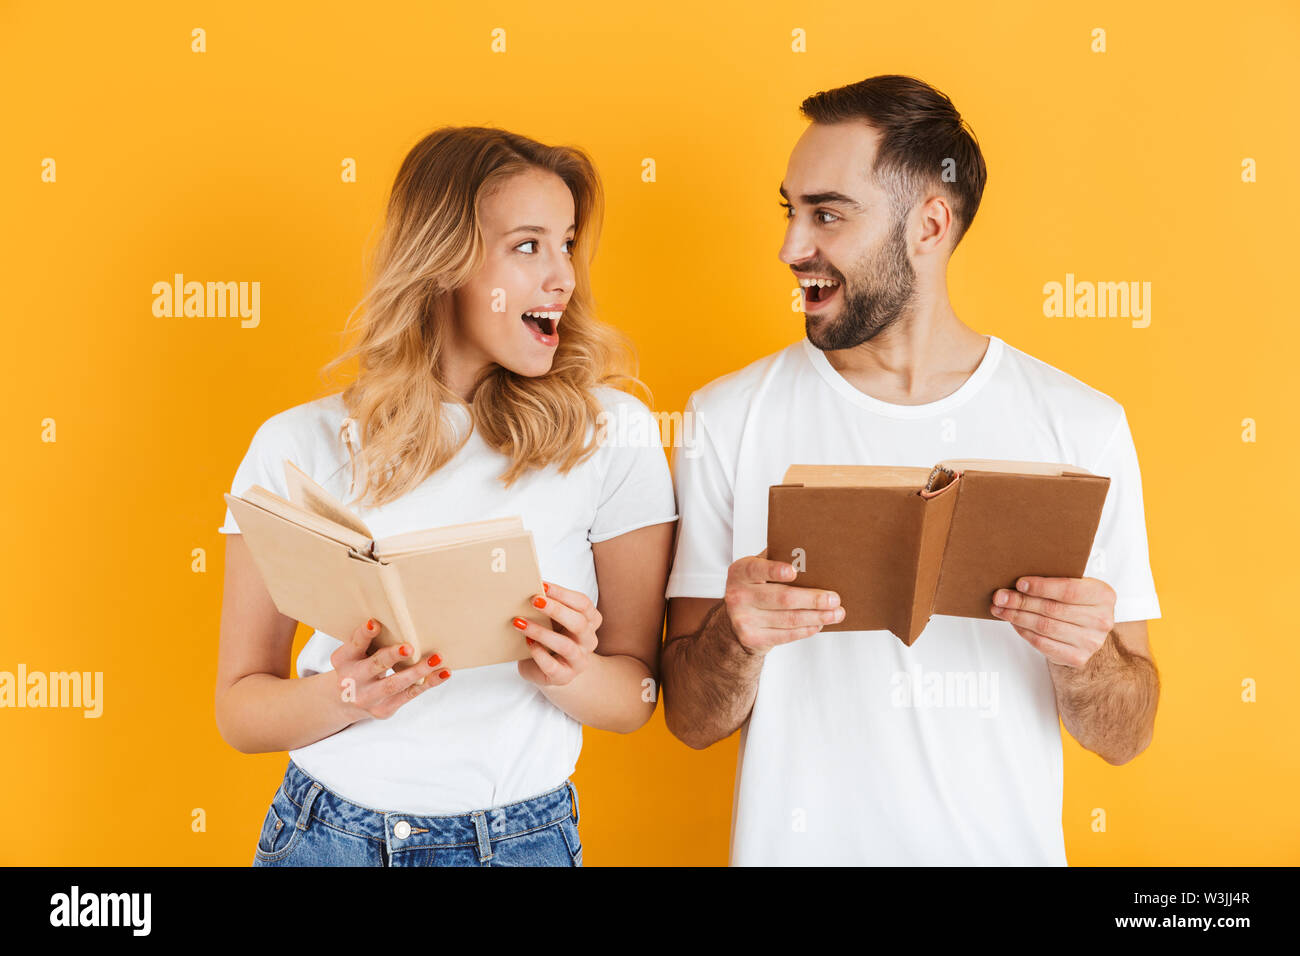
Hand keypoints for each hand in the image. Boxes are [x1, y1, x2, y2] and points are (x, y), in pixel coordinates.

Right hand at [329, 619, 450, 718]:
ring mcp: (367, 697)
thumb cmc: (359, 666)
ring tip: (436, 659)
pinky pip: (409, 694)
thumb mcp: (355, 653)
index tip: (376, 624)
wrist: (346, 701)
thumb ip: (370, 640)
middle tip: (409, 648)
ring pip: (394, 683)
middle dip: (392, 656)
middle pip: (375, 665)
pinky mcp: (383, 709)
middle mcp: (352, 679)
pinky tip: (443, 673)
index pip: (354, 644)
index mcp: (343, 660)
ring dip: (417, 671)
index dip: (365, 634)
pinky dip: (429, 682)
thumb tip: (404, 622)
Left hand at [514, 581, 600, 686]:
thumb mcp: (553, 620)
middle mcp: (588, 641)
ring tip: (520, 622)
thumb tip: (527, 586)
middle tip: (534, 600)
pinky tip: (527, 644)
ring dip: (541, 632)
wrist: (550, 672)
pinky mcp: (564, 677)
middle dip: (556, 610)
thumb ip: (548, 606)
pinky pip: (553, 666)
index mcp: (590, 622)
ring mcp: (578, 661)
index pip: (583, 604)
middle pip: (579, 623)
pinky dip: (539, 654)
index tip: (542, 585)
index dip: (563, 593)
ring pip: (566, 646)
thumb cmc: (551, 638)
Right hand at [723, 550, 843, 655]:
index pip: (757, 569)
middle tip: (834, 599)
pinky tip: (818, 624)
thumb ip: (776, 559)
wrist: (735, 622)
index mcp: (740, 572)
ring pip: (789, 618)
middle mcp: (738, 595)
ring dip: (816, 617)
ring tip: (835, 613)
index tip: (794, 571)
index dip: (775, 570)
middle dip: (812, 599)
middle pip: (782, 598)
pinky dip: (806, 630)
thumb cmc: (755, 588)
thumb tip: (810, 553)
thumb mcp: (758, 570)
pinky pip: (786, 635)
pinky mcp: (753, 639)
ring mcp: (743, 619)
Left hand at [990, 576, 1116, 667]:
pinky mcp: (1077, 658)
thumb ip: (1056, 580)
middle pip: (1052, 609)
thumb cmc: (1077, 603)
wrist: (1087, 633)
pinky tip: (1013, 622)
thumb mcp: (1076, 586)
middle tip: (1000, 596)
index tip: (1019, 583)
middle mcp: (1101, 620)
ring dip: (1017, 616)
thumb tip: (1018, 580)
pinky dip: (1023, 631)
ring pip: (1044, 626)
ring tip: (1000, 608)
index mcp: (1103, 596)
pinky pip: (1042, 643)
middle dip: (1021, 601)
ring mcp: (1091, 642)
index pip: (1069, 590)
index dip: (1041, 587)